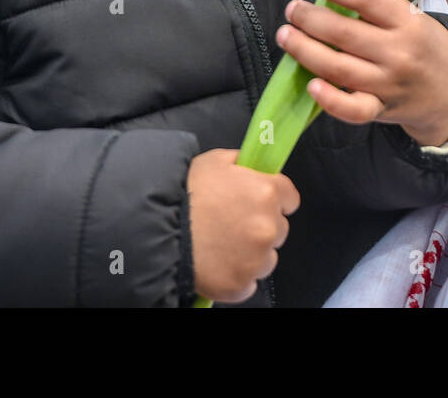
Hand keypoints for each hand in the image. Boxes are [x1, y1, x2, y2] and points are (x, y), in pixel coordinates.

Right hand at [187, 149, 299, 302]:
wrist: (157, 229)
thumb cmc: (186, 191)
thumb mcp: (215, 162)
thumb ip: (242, 163)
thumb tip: (254, 167)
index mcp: (267, 192)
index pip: (290, 198)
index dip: (275, 199)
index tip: (259, 203)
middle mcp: (269, 226)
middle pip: (279, 229)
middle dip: (261, 226)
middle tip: (233, 224)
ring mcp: (257, 259)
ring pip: (267, 257)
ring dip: (252, 253)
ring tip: (223, 246)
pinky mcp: (242, 285)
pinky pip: (249, 282)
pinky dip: (237, 275)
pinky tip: (218, 264)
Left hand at [276, 0, 447, 146]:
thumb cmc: (422, 44)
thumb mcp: (403, 14)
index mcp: (407, 20)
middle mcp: (399, 52)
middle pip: (345, 34)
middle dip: (310, 19)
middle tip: (292, 10)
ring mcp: (389, 84)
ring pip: (340, 68)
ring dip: (306, 51)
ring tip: (286, 36)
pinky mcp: (380, 110)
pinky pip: (352, 109)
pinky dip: (330, 100)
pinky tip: (310, 85)